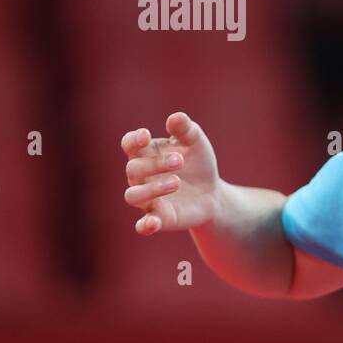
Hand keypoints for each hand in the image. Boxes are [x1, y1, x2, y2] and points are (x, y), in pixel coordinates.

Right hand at [121, 112, 221, 234]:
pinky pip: (144, 224)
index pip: (129, 145)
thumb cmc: (198, 164)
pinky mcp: (159, 218)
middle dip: (155, 164)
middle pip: (134, 168)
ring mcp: (147, 199)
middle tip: (179, 161)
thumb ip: (186, 130)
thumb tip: (176, 117)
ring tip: (176, 182)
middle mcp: (141, 177)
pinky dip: (145, 225)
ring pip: (133, 195)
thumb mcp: (197, 144)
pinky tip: (152, 223)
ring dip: (152, 189)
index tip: (146, 136)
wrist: (213, 193)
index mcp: (146, 154)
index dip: (133, 140)